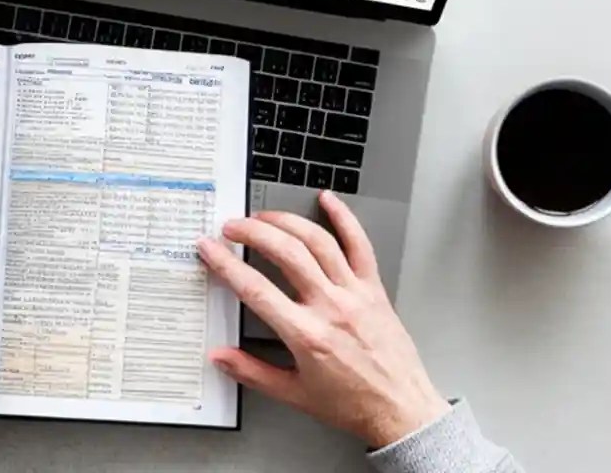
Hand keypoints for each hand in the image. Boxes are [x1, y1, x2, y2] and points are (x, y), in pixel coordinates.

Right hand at [198, 191, 449, 447]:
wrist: (401, 409)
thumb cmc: (352, 404)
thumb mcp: (294, 394)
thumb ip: (251, 371)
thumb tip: (220, 357)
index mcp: (307, 336)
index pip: (256, 289)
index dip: (226, 264)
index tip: (210, 248)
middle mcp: (331, 308)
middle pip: (287, 253)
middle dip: (253, 232)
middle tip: (232, 226)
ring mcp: (355, 294)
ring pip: (319, 242)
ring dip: (287, 221)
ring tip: (264, 215)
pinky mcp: (374, 289)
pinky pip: (359, 245)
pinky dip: (344, 218)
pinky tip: (328, 200)